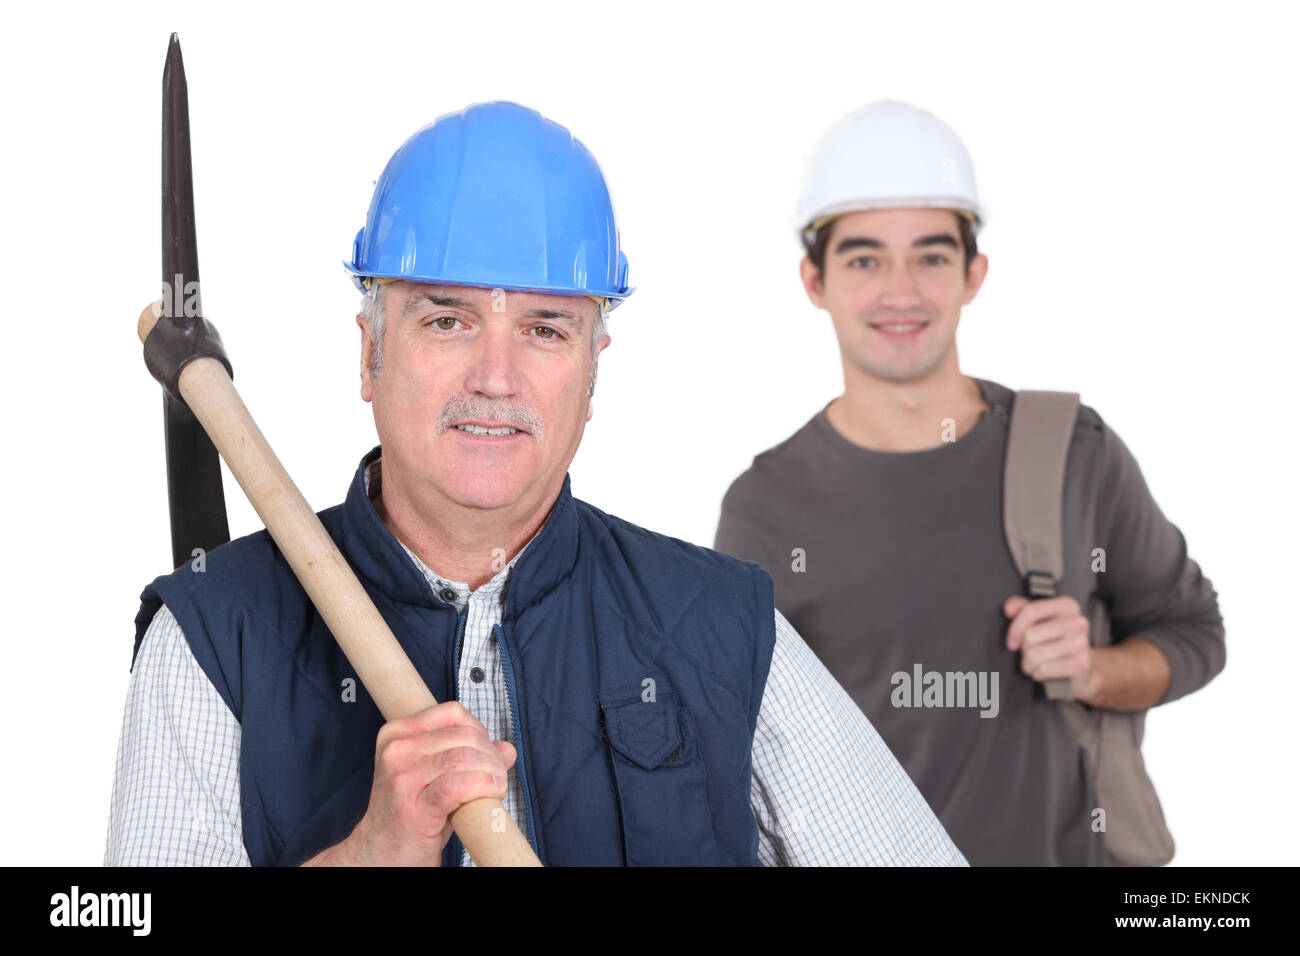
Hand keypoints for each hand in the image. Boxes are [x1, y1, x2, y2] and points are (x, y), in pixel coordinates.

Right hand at [305, 700, 515, 865]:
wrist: (381, 854)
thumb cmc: (410, 815)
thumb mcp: (436, 776)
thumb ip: (469, 757)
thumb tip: (507, 748)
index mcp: (396, 734)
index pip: (452, 713)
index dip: (479, 730)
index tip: (487, 752)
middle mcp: (395, 750)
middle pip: (464, 736)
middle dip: (491, 755)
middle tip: (498, 776)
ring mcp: (401, 777)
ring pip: (465, 758)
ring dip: (492, 772)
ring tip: (497, 788)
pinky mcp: (413, 806)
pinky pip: (459, 785)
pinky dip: (484, 786)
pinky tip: (492, 793)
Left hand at [1003, 595, 1095, 699]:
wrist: (1079, 669)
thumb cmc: (1055, 642)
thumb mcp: (1040, 620)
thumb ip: (1022, 608)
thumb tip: (1009, 608)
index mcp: (1068, 606)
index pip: (1031, 611)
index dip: (1014, 628)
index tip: (1011, 641)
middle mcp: (1078, 622)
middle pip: (1030, 635)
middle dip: (1024, 649)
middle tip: (1031, 653)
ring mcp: (1081, 644)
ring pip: (1034, 655)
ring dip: (1028, 664)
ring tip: (1037, 664)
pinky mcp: (1080, 664)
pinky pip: (1043, 669)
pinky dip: (1038, 674)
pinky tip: (1046, 671)